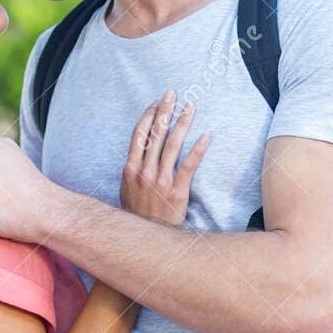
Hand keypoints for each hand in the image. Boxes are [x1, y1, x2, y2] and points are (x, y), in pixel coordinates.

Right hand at [121, 89, 209, 226]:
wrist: (144, 240)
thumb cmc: (138, 213)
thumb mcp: (127, 189)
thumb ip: (133, 169)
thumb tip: (139, 150)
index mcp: (130, 169)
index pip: (139, 135)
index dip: (148, 116)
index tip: (156, 102)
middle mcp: (144, 171)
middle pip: (156, 134)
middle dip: (164, 111)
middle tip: (172, 93)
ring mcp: (160, 181)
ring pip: (172, 145)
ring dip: (182, 123)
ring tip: (190, 107)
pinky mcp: (177, 191)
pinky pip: (188, 166)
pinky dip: (197, 150)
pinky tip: (206, 136)